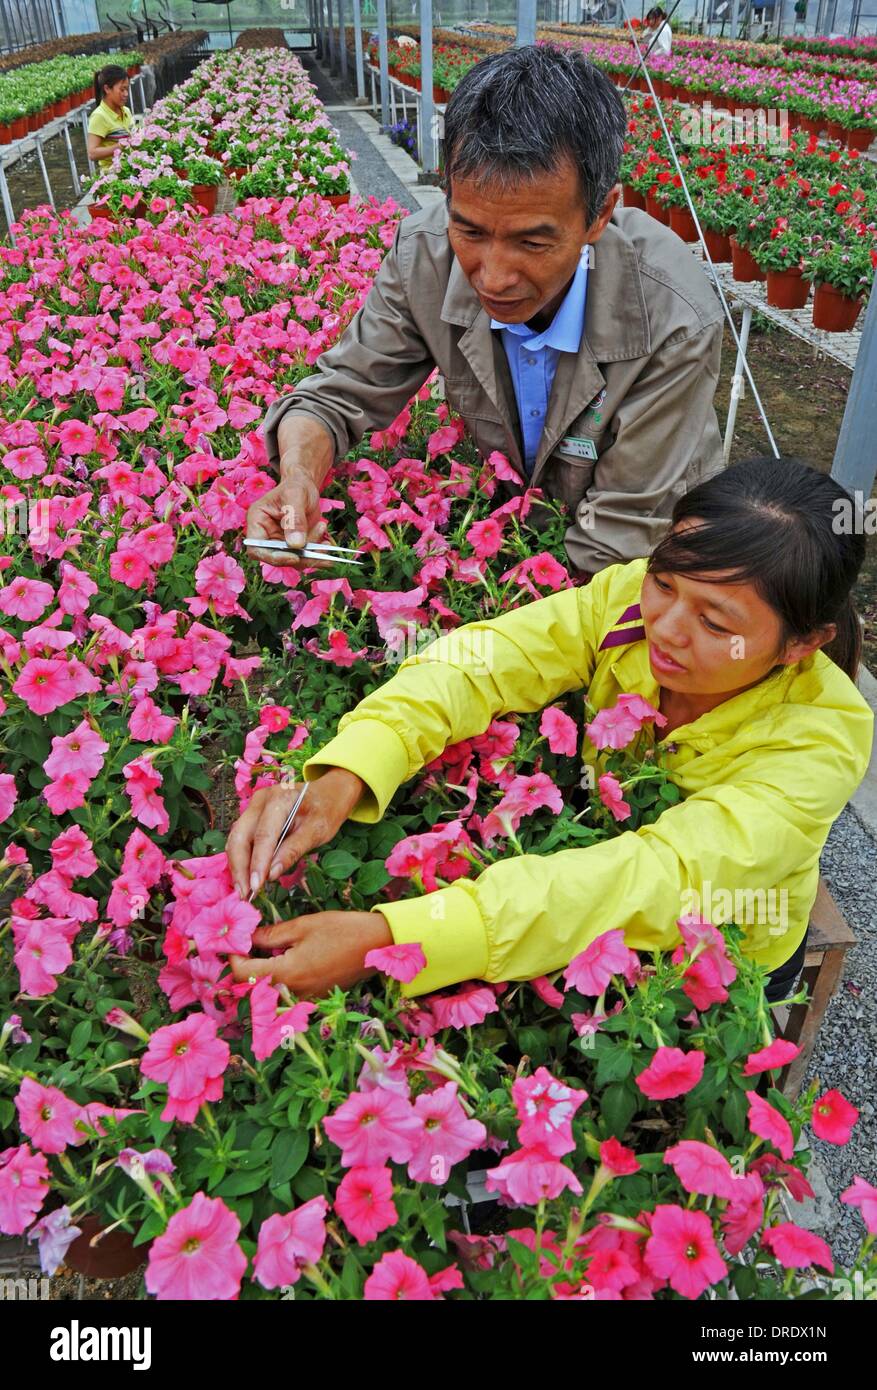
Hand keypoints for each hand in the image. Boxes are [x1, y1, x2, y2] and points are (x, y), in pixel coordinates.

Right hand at [226, 769, 364, 899]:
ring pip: (236, 838)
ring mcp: (253, 806)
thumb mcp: (317, 832)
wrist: (327, 793)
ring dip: (237, 865)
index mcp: (280, 799)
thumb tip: (272, 875)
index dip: (258, 863)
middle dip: (240, 867)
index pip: (264, 835)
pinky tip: (245, 876)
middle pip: (240, 836)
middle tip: (245, 894)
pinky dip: (241, 858)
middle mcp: (261, 800)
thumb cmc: (325, 811)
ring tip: (244, 890)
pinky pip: (240, 838)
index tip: (256, 887)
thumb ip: (293, 851)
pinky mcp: (251, 814)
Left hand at [229, 910, 392, 995]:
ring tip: (258, 949)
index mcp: (287, 973)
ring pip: (268, 992)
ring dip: (258, 973)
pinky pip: (285, 993)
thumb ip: (270, 935)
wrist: (378, 945)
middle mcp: (293, 993)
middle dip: (242, 966)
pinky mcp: (314, 997)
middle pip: (252, 987)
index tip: (231, 940)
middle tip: (242, 942)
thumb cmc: (342, 930)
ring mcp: (304, 999)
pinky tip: (279, 959)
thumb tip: (245, 937)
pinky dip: (275, 979)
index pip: (243, 973)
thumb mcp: (302, 926)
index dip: (232, 957)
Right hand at [244, 468, 330, 568]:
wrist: (305, 486)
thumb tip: (296, 544)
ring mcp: (280, 543)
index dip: (273, 557)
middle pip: (277, 558)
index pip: (256, 548)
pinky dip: (317, 555)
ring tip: (322, 527)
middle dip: (300, 557)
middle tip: (320, 549)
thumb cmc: (296, 486)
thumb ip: (294, 519)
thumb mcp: (295, 496)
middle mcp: (266, 536)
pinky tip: (327, 542)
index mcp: (257, 522)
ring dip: (312, 553)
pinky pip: (304, 558)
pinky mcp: (294, 547)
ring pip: (294, 560)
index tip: (295, 556)